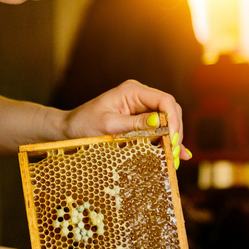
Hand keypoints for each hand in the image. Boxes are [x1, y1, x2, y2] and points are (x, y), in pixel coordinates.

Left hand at [60, 80, 190, 162]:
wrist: (69, 129)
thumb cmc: (84, 124)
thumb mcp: (108, 125)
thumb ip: (135, 124)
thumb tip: (159, 121)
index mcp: (132, 91)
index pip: (164, 100)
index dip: (172, 119)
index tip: (172, 139)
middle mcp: (139, 96)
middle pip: (169, 110)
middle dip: (175, 131)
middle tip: (174, 153)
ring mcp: (140, 107)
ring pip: (167, 119)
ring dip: (173, 138)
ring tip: (176, 158)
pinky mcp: (140, 120)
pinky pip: (159, 128)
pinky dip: (168, 140)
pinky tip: (179, 153)